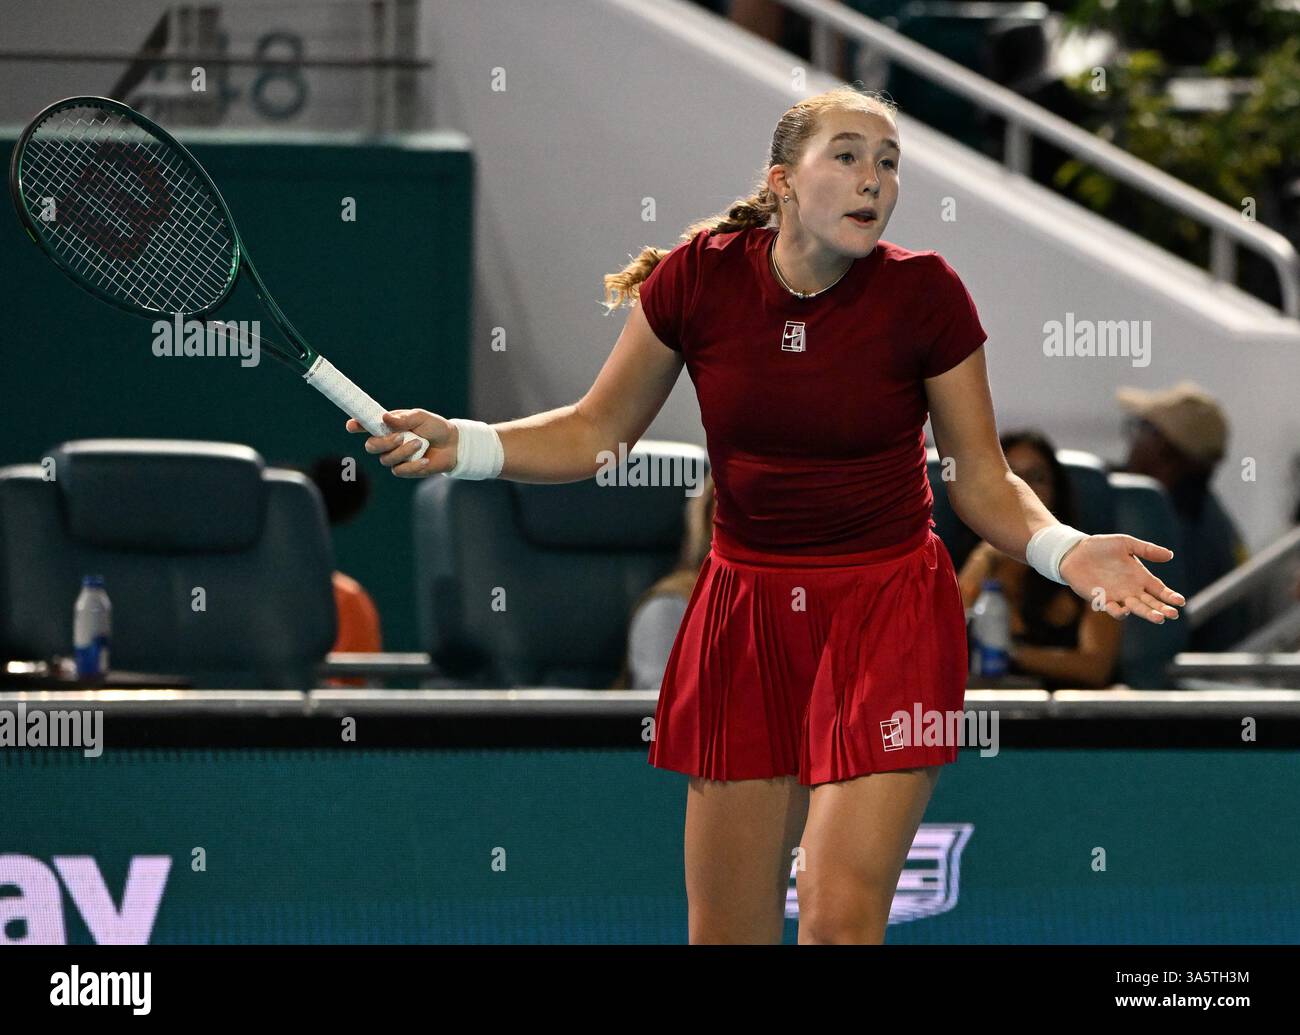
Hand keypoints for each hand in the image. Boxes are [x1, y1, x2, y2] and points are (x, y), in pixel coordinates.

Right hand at [346, 409, 456, 477]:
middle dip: (383, 443)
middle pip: (371, 446)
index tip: (352, 425)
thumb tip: (385, 418)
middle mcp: (388, 442)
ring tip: (419, 444)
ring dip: (402, 452)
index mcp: (388, 426)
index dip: (357, 425)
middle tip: (399, 437)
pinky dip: (413, 465)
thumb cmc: (435, 428)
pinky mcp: (405, 470)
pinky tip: (425, 460)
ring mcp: (395, 457)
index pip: (367, 425)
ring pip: (386, 459)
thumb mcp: (421, 417)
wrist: (452, 445)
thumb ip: (403, 418)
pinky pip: (400, 470)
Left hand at [1057, 534, 1184, 623]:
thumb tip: (1170, 555)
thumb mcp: (1125, 543)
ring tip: (1157, 617)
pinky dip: (1119, 612)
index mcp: (1140, 576)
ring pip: (1136, 609)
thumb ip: (1147, 549)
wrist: (1075, 551)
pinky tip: (1125, 610)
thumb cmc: (1101, 546)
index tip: (1180, 602)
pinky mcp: (1102, 599)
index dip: (1170, 596)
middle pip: (1151, 602)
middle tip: (1172, 614)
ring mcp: (1118, 596)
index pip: (1159, 590)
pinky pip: (1113, 609)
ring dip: (1146, 613)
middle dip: (1162, 609)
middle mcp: (1132, 589)